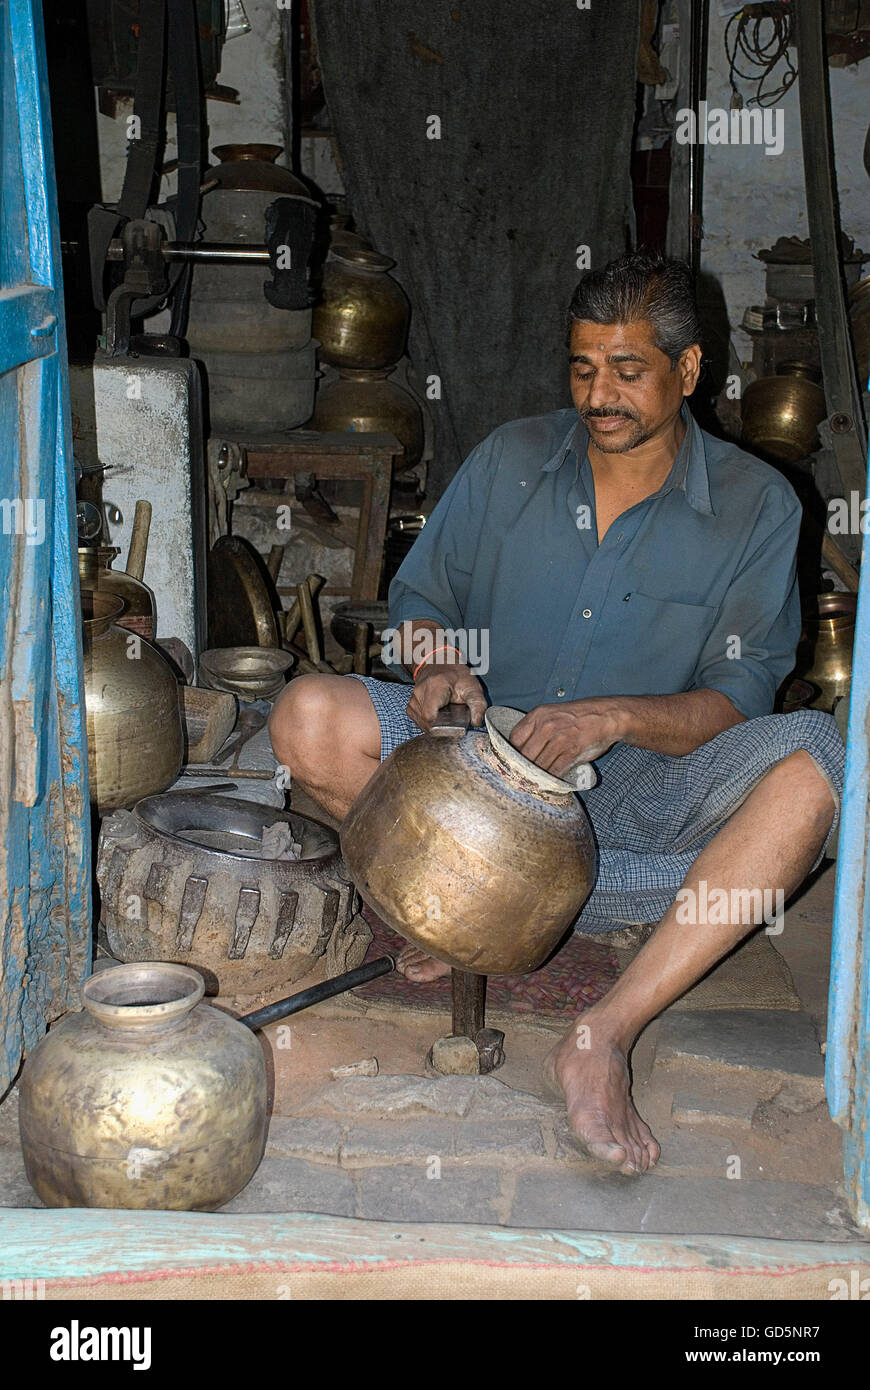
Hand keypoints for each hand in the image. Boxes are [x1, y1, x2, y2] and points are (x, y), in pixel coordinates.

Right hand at [406, 662, 487, 731]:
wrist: (440, 664)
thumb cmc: (456, 676)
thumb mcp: (472, 687)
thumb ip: (478, 705)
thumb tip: (476, 722)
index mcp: (435, 687)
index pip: (429, 716)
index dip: (442, 726)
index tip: (453, 723)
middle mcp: (419, 693)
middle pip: (427, 723)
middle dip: (441, 726)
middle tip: (452, 717)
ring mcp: (412, 700)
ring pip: (422, 724)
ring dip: (435, 725)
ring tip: (445, 714)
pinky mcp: (410, 706)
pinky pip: (419, 722)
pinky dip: (429, 723)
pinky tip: (437, 715)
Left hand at [509, 699, 625, 773]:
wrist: (606, 716)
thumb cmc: (576, 718)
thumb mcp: (551, 715)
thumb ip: (535, 730)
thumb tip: (518, 752)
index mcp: (537, 715)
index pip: (514, 739)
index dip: (511, 754)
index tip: (513, 764)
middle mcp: (546, 726)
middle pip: (524, 756)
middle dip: (521, 769)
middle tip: (521, 778)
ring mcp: (559, 739)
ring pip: (538, 766)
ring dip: (535, 777)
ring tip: (534, 784)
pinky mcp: (572, 751)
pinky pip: (555, 771)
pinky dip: (551, 780)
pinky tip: (549, 782)